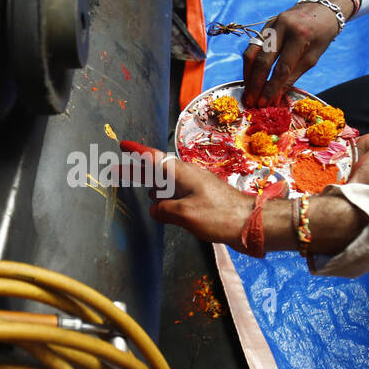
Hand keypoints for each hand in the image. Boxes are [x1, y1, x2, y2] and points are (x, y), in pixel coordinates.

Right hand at [118, 141, 273, 254]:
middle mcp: (188, 175)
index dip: (137, 152)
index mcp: (182, 173)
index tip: (123, 145)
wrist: (250, 223)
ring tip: (135, 184)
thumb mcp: (186, 214)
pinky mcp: (203, 198)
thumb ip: (165, 210)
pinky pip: (176, 192)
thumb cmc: (220, 215)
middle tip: (117, 170)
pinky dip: (164, 194)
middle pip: (157, 169)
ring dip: (150, 182)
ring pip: (167, 181)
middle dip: (137, 169)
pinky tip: (161, 203)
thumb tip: (155, 209)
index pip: (154, 158)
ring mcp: (196, 186)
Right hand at [242, 0, 355, 107]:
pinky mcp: (266, 24)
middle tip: (252, 101)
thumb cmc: (321, 35)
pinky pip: (253, 45)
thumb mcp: (314, 57)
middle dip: (256, 84)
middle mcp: (282, 27)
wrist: (322, 8)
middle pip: (263, 60)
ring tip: (248, 90)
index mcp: (300, 36)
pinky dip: (250, 62)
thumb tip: (276, 95)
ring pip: (252, 52)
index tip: (266, 103)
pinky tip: (249, 75)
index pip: (282, 68)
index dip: (272, 88)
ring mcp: (271, 24)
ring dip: (248, 74)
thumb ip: (294, 75)